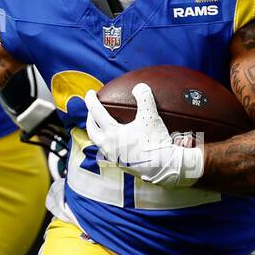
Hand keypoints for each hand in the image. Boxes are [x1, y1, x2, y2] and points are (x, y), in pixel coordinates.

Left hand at [84, 84, 204, 187]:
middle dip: (89, 119)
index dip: (91, 100)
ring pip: (99, 143)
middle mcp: (109, 146)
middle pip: (91, 131)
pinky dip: (109, 142)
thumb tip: (139, 87)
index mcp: (112, 133)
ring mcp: (114, 157)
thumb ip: (145, 98)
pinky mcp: (122, 165)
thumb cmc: (156, 143)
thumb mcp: (151, 116)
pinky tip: (118, 140)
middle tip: (92, 111)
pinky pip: (109, 151)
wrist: (164, 168)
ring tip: (103, 126)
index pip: (96, 113)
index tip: (90, 93)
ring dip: (98, 132)